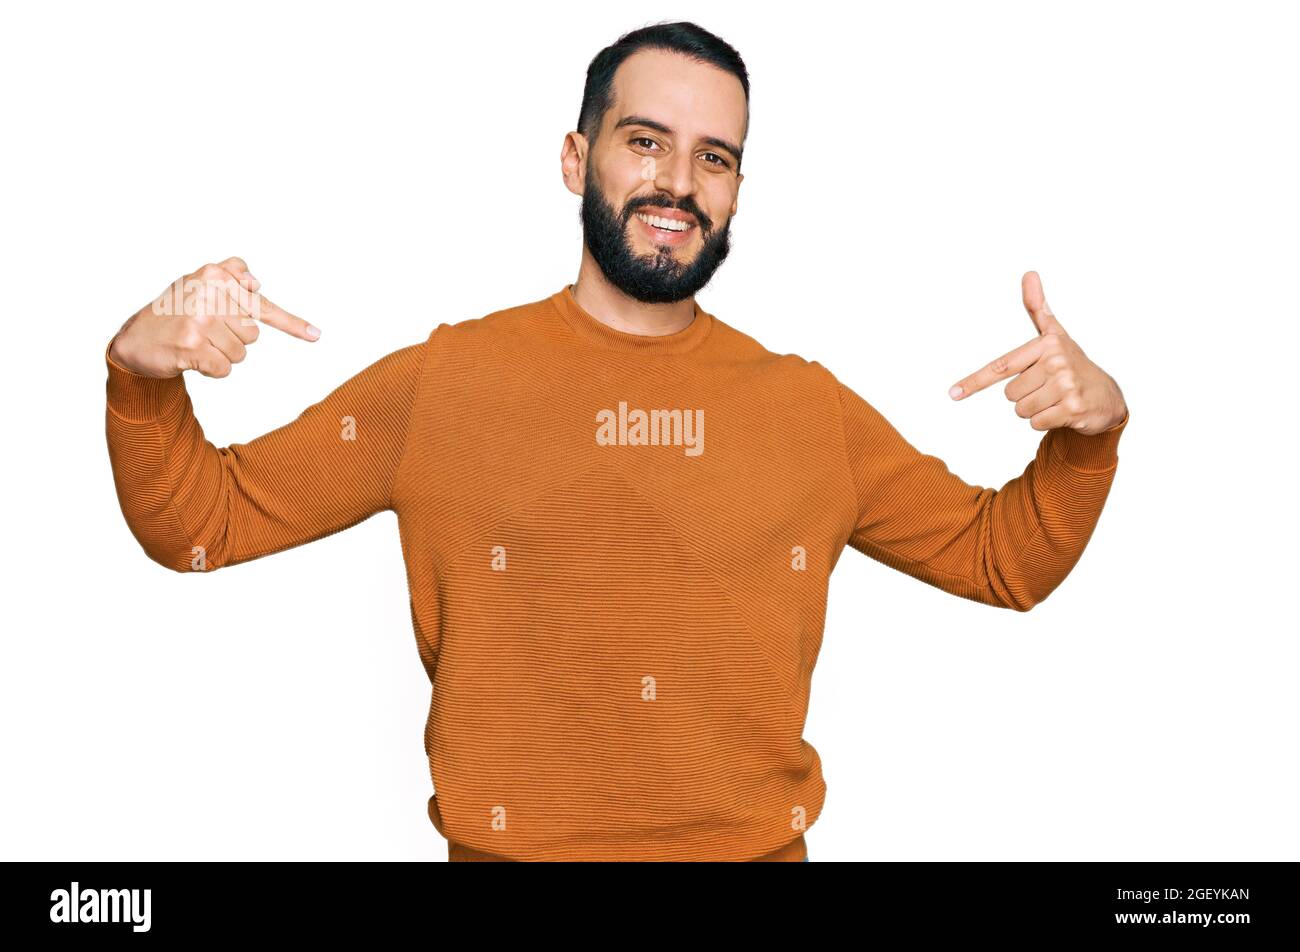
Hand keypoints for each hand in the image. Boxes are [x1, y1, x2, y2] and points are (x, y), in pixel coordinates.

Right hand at [107, 257, 319, 378]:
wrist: (135, 340)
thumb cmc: (175, 312)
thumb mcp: (199, 283)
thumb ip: (231, 277)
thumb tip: (257, 285)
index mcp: (213, 275)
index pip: (259, 300)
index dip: (292, 323)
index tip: (316, 336)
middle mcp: (207, 293)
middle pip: (252, 334)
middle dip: (232, 338)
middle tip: (203, 331)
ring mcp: (199, 320)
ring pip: (241, 354)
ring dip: (221, 355)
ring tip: (195, 343)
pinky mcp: (192, 346)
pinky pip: (225, 369)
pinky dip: (212, 370)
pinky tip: (191, 359)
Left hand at [947, 271, 1126, 434]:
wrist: (1107, 396)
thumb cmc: (1074, 363)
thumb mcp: (1055, 335)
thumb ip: (1038, 308)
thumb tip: (1029, 273)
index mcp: (1048, 343)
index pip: (1002, 366)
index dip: (974, 381)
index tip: (952, 393)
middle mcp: (1057, 361)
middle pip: (1010, 394)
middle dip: (1025, 396)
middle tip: (1048, 387)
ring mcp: (1066, 385)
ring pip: (1022, 410)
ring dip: (1035, 410)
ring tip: (1056, 399)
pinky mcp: (1072, 408)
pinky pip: (1036, 423)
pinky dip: (1046, 422)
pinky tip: (1063, 411)